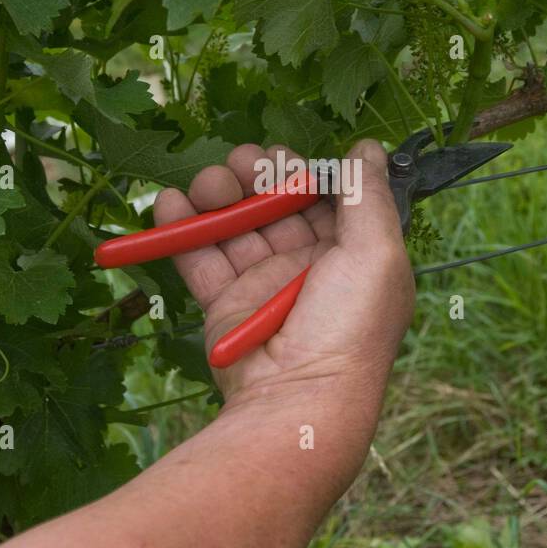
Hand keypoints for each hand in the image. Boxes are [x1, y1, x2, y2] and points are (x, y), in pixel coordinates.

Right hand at [153, 140, 414, 408]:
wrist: (296, 399)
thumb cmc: (348, 326)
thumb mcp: (377, 254)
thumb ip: (369, 196)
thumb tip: (369, 147)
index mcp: (353, 256)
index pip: (326, 199)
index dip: (303, 172)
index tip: (282, 156)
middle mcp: (308, 268)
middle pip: (277, 206)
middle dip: (256, 177)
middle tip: (240, 162)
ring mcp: (264, 285)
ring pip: (236, 226)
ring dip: (218, 196)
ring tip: (208, 183)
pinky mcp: (225, 304)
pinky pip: (200, 259)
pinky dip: (180, 230)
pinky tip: (169, 203)